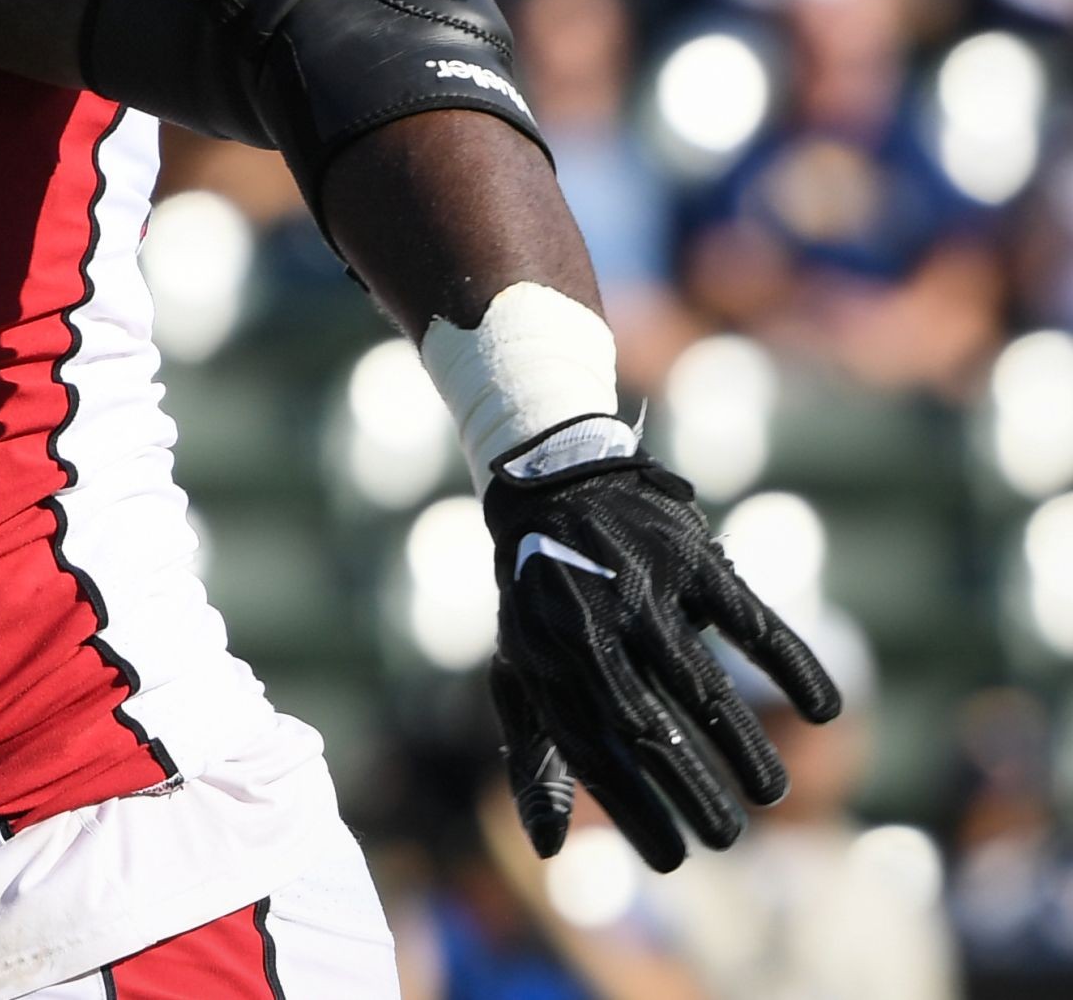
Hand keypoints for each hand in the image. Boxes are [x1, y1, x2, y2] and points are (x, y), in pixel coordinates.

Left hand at [481, 415, 840, 871]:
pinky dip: (790, 663)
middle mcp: (590, 628)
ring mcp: (642, 590)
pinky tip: (824, 712)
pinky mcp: (690, 559)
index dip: (633, 810)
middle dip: (690, 788)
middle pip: (646, 725)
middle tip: (730, 840)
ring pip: (700, 683)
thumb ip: (538, 758)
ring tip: (771, 795)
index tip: (673, 862)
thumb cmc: (542, 601)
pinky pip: (748, 620)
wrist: (553, 485)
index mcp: (547, 662)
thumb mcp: (523, 672)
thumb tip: (552, 851)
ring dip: (740, 743)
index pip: (592, 752)